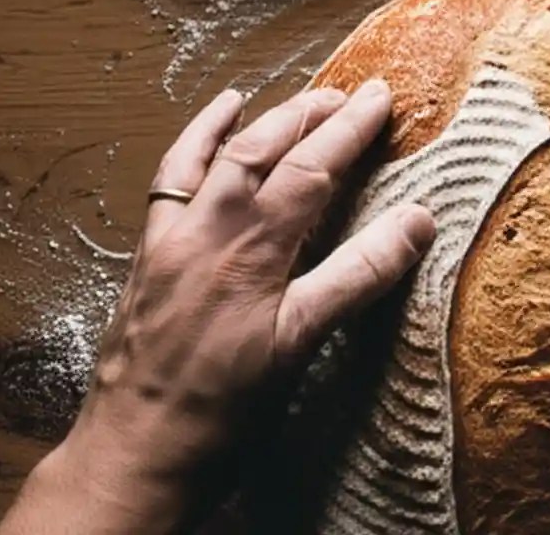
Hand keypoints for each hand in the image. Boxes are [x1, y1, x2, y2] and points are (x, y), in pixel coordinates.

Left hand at [0, 82, 435, 533]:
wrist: (133, 454)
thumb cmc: (221, 412)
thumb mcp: (300, 346)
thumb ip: (356, 277)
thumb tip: (416, 221)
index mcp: (250, 251)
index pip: (310, 169)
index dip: (350, 130)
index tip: (382, 99)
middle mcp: (206, 231)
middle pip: (265, 150)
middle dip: (312, 114)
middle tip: (353, 95)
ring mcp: (171, 239)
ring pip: (219, 157)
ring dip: (263, 120)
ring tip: (300, 99)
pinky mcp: (150, 256)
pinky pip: (173, 179)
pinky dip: (198, 140)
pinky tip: (217, 118)